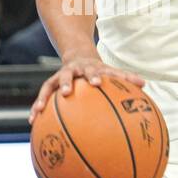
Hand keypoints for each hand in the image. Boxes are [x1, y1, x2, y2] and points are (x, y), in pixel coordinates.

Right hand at [28, 53, 144, 123]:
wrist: (78, 56)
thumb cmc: (99, 71)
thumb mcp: (111, 72)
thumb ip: (126, 78)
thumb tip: (145, 85)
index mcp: (91, 68)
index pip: (94, 70)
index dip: (95, 75)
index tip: (96, 83)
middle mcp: (74, 71)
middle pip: (69, 74)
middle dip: (67, 82)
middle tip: (67, 92)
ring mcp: (60, 76)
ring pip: (51, 84)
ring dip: (45, 96)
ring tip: (40, 108)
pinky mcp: (51, 83)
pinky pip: (42, 96)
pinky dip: (37, 107)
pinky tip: (32, 121)